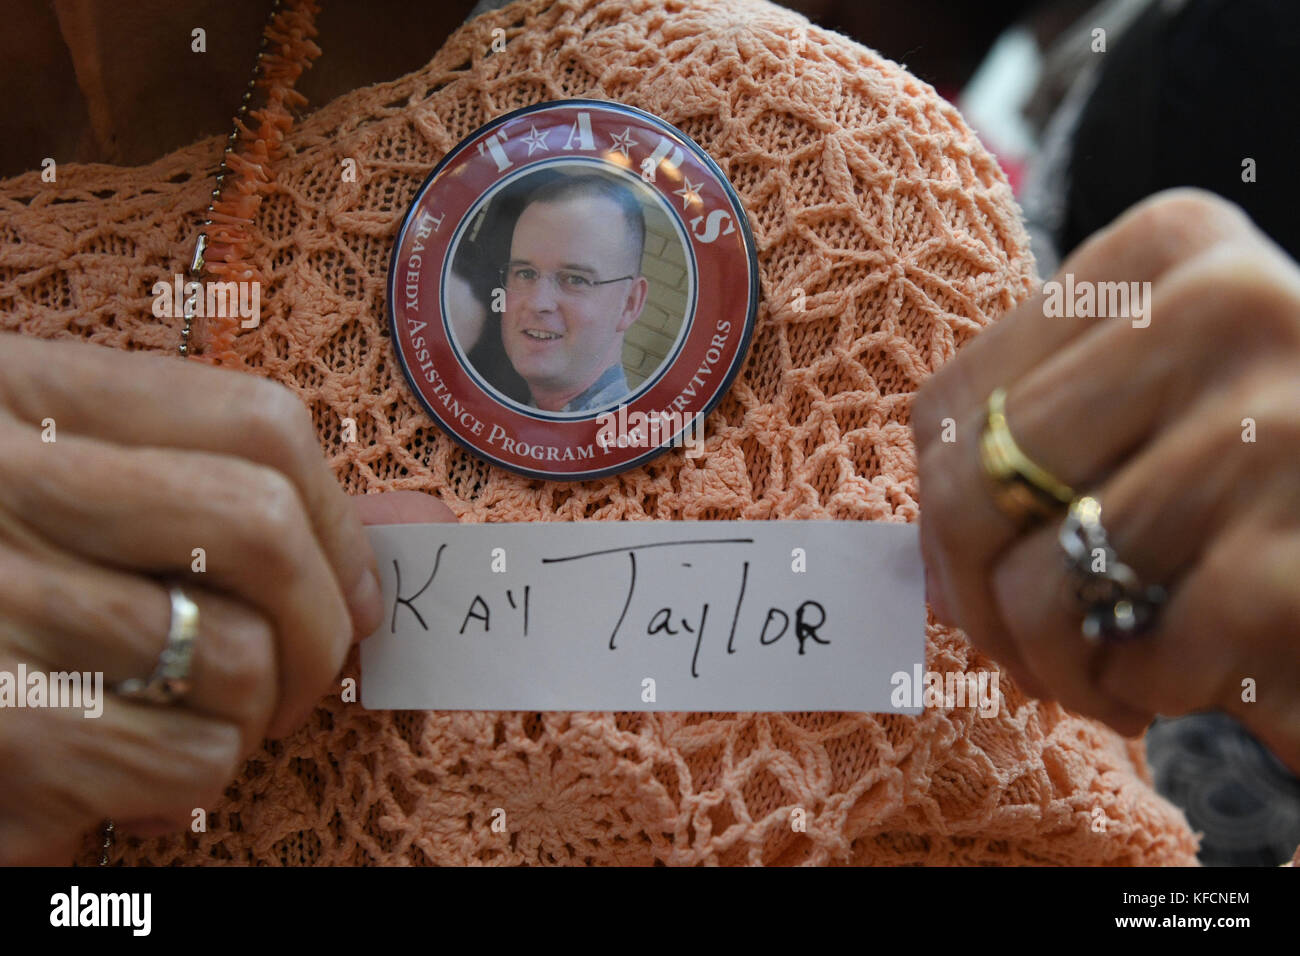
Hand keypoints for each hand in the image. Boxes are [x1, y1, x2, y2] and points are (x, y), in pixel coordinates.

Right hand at [0, 334, 454, 862]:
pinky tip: (133, 765)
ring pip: (237, 658)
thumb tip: (418, 524)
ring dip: (254, 710)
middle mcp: (3, 482)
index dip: (342, 519)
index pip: (257, 423)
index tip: (356, 586)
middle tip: (306, 673)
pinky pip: (188, 757)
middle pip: (261, 529)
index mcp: (23, 395)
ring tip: (198, 716)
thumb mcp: (64, 481)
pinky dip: (196, 772)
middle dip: (320, 625)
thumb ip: (219, 484)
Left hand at [913, 189, 1299, 770]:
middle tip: (1022, 651)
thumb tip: (929, 571)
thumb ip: (1051, 439)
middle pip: (974, 483)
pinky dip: (1143, 691)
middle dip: (975, 599)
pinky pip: (1134, 657)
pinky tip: (1196, 676)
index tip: (983, 566)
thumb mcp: (1173, 406)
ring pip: (1037, 587)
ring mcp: (1276, 429)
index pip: (958, 399)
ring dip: (1055, 664)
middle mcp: (1227, 307)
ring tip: (1108, 674)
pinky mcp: (1297, 565)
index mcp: (1174, 247)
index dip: (943, 511)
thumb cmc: (1275, 480)